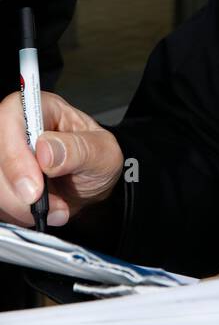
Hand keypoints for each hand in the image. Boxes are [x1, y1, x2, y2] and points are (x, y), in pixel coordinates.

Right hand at [0, 90, 123, 227]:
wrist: (91, 186)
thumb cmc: (97, 158)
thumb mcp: (103, 152)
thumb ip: (79, 149)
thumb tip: (46, 150)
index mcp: (39, 109)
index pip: (10, 118)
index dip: (15, 153)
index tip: (35, 187)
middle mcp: (15, 130)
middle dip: (16, 191)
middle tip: (48, 206)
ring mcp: (5, 158)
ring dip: (20, 207)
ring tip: (56, 210)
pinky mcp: (2, 182)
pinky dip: (18, 215)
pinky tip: (44, 212)